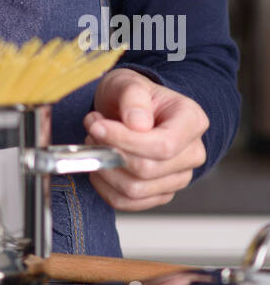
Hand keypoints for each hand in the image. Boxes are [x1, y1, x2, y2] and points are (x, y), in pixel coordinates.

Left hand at [82, 68, 208, 210]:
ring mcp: (178, 177)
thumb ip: (133, 97)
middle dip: (111, 151)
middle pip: (148, 169)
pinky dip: (105, 186)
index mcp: (192, 121)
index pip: (164, 145)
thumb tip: (138, 124)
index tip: (97, 127)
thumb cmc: (133, 96)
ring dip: (105, 168)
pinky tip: (100, 164)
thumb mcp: (129, 82)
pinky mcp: (160, 194)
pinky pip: (128, 202)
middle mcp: (192, 153)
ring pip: (136, 189)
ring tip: (97, 143)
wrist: (130, 110)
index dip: (127, 141)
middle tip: (93, 130)